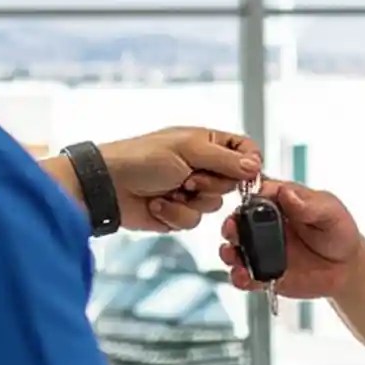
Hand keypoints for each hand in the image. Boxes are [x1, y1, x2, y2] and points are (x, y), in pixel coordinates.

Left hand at [99, 126, 261, 232]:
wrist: (108, 187)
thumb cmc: (142, 158)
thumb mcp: (188, 150)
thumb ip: (225, 159)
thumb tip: (255, 166)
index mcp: (207, 143)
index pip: (244, 150)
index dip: (249, 163)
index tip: (246, 173)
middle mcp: (202, 166)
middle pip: (232, 183)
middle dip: (210, 184)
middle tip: (188, 177)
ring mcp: (191, 191)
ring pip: (214, 205)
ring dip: (190, 201)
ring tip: (169, 189)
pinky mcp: (178, 213)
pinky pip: (193, 221)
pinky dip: (174, 214)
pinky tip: (158, 203)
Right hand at [220, 179, 362, 297]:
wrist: (346, 268)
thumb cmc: (338, 232)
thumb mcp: (331, 212)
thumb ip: (310, 204)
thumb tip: (287, 192)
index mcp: (281, 201)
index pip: (259, 191)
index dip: (250, 195)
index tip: (247, 201)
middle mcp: (266, 223)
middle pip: (239, 220)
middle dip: (232, 224)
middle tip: (233, 229)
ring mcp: (262, 249)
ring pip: (236, 248)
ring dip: (230, 251)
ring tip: (233, 255)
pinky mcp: (263, 272)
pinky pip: (245, 275)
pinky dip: (239, 277)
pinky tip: (244, 276)